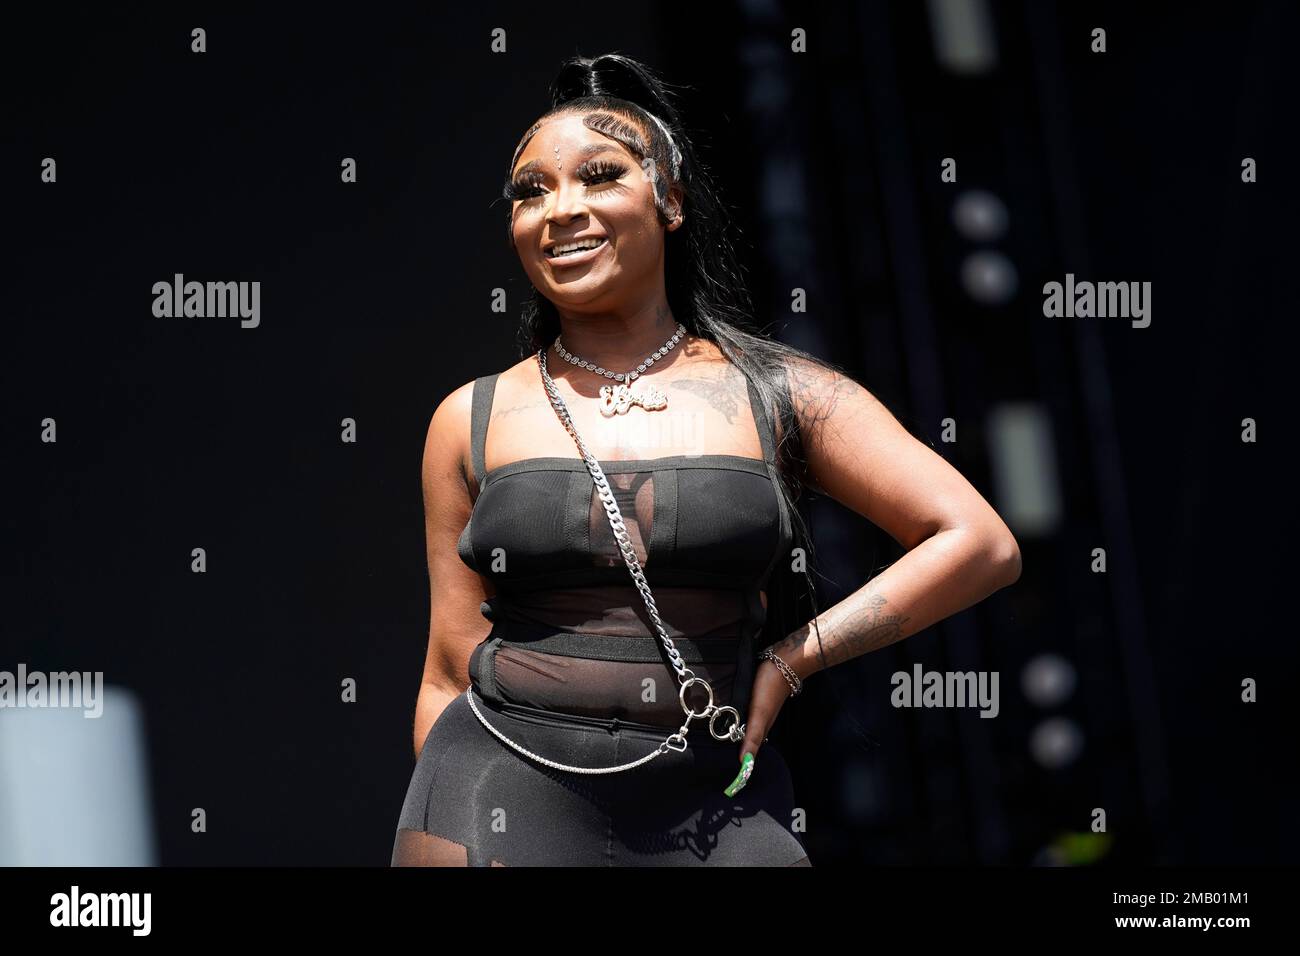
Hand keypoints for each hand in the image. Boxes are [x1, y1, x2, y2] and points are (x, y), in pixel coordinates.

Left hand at [724, 656, 795, 796]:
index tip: (727, 784)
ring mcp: (758, 709)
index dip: (740, 769)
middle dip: (735, 755)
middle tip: (715, 767)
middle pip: (746, 743)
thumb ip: (752, 737)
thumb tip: (744, 765)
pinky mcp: (755, 696)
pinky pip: (743, 714)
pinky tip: (727, 718)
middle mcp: (760, 722)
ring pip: (744, 728)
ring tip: (716, 746)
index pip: (749, 755)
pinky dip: (735, 721)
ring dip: (734, 737)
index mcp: (761, 729)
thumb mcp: (759, 713)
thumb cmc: (770, 687)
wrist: (784, 660)